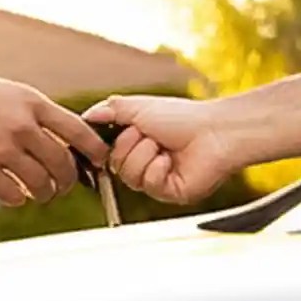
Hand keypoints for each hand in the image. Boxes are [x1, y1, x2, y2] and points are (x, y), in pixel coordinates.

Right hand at [0, 65, 107, 205]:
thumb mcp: (5, 93)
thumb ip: (32, 115)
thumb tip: (61, 143)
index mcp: (31, 102)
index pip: (79, 131)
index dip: (95, 152)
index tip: (100, 163)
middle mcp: (22, 125)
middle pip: (63, 164)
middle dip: (68, 181)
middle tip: (63, 187)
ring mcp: (1, 148)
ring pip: (41, 184)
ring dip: (43, 193)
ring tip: (38, 193)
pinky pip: (12, 195)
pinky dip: (16, 199)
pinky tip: (10, 194)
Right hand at [83, 95, 233, 204]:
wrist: (214, 131)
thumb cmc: (183, 117)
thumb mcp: (138, 107)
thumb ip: (110, 110)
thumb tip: (86, 116)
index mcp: (138, 143)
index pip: (108, 151)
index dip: (106, 144)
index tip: (105, 133)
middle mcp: (146, 162)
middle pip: (115, 165)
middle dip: (128, 145)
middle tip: (148, 134)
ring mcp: (158, 180)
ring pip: (129, 176)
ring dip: (144, 155)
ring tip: (162, 146)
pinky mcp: (170, 193)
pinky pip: (148, 185)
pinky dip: (157, 168)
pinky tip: (171, 160)